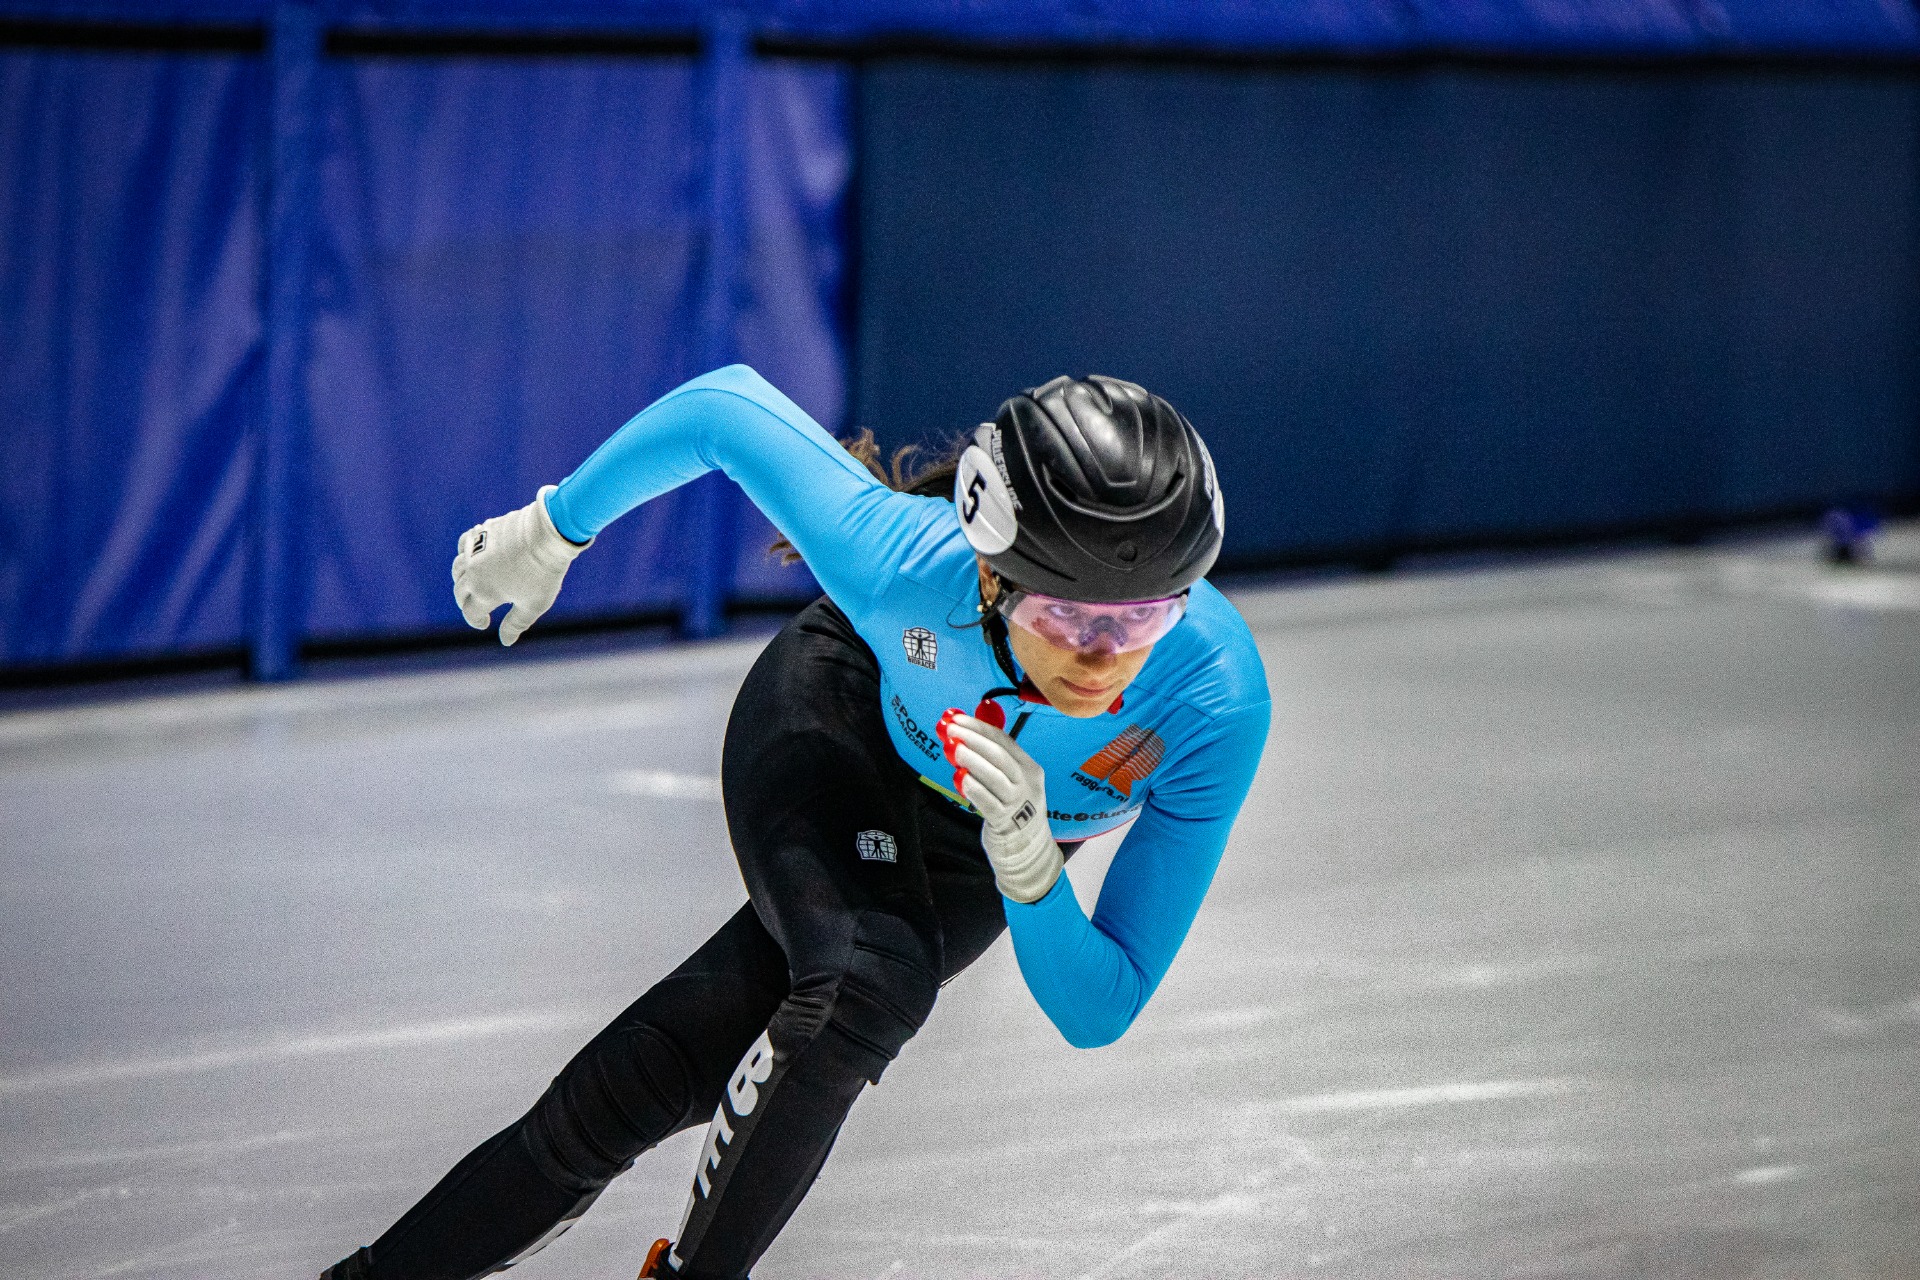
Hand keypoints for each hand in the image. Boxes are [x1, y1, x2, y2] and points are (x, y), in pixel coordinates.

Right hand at [451, 486, 590, 645]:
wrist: (547, 534)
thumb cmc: (543, 572)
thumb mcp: (534, 604)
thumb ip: (516, 624)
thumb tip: (505, 641)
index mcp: (484, 593)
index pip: (470, 612)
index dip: (476, 621)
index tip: (485, 623)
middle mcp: (473, 572)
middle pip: (460, 591)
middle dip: (466, 602)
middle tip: (477, 606)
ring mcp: (474, 551)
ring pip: (458, 568)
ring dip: (462, 579)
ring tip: (473, 584)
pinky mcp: (481, 532)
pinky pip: (463, 544)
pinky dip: (464, 554)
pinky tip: (474, 558)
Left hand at [945, 714, 1062, 903]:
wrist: (1027, 847)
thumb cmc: (1012, 809)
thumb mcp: (1011, 781)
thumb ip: (992, 760)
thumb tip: (963, 733)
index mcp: (1029, 767)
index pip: (1004, 740)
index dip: (979, 728)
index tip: (957, 719)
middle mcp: (1027, 782)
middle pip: (999, 755)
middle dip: (973, 739)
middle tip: (950, 731)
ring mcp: (1018, 802)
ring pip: (995, 776)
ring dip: (972, 760)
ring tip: (953, 750)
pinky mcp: (1006, 820)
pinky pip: (988, 801)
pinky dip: (974, 788)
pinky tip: (960, 778)